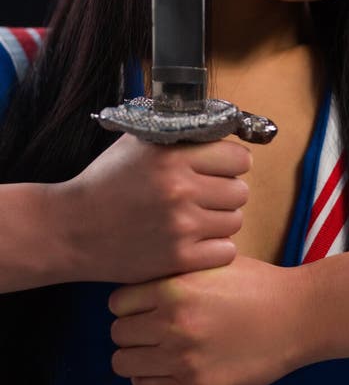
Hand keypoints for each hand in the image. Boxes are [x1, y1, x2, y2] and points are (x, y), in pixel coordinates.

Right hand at [55, 133, 251, 282]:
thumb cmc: (105, 182)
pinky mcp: (178, 259)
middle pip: (240, 191)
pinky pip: (226, 251)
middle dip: (225, 191)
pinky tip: (194, 240)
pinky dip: (214, 248)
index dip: (230, 162)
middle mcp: (180, 189)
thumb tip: (218, 125)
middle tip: (204, 195)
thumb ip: (179, 133)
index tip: (219, 168)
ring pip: (235, 221)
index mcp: (173, 156)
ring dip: (220, 219)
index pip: (238, 158)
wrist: (71, 229)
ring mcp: (181, 226)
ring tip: (195, 217)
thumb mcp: (138, 143)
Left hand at [109, 255, 312, 384]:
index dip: (129, 302)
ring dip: (137, 354)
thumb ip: (174, 273)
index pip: (118, 301)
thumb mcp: (211, 263)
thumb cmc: (256, 284)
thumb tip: (139, 284)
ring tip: (158, 347)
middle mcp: (172, 324)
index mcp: (173, 288)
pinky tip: (170, 364)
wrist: (295, 316)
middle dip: (131, 328)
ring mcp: (182, 359)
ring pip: (123, 363)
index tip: (143, 304)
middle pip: (118, 332)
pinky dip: (151, 377)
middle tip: (151, 326)